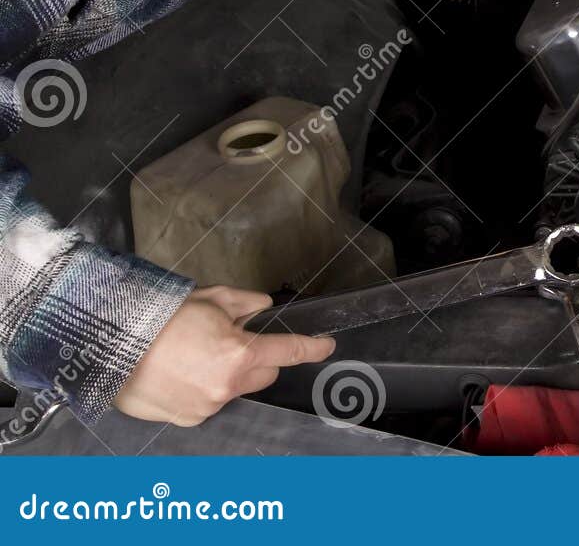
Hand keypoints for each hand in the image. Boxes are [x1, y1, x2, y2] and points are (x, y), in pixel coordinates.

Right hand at [113, 285, 335, 426]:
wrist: (111, 346)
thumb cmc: (161, 319)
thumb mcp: (211, 299)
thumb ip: (245, 304)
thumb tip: (264, 308)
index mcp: (240, 354)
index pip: (289, 351)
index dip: (312, 347)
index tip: (326, 346)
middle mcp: (228, 386)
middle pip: (264, 375)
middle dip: (258, 360)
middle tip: (232, 343)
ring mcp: (207, 407)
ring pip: (235, 390)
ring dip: (227, 375)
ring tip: (194, 357)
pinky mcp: (187, 419)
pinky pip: (208, 403)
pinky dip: (202, 390)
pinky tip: (180, 374)